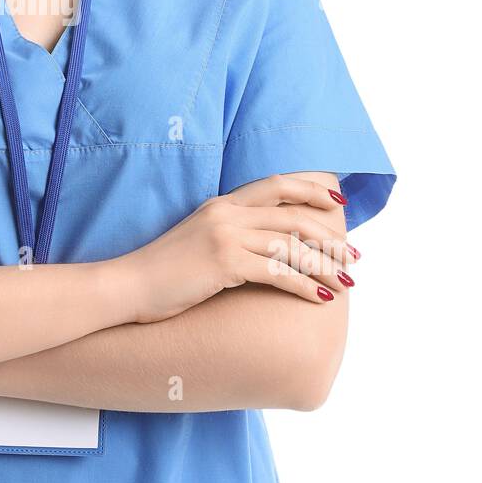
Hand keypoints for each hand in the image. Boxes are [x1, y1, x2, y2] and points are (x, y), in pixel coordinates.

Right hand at [122, 174, 355, 322]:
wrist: (127, 285)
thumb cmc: (163, 272)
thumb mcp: (198, 239)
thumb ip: (229, 233)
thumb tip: (266, 246)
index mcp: (221, 204)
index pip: (276, 185)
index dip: (311, 189)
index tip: (338, 202)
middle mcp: (226, 213)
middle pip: (292, 215)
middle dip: (329, 235)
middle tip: (354, 255)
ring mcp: (224, 236)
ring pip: (290, 245)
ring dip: (325, 264)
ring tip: (348, 280)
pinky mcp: (223, 263)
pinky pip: (278, 272)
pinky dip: (306, 285)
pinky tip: (323, 297)